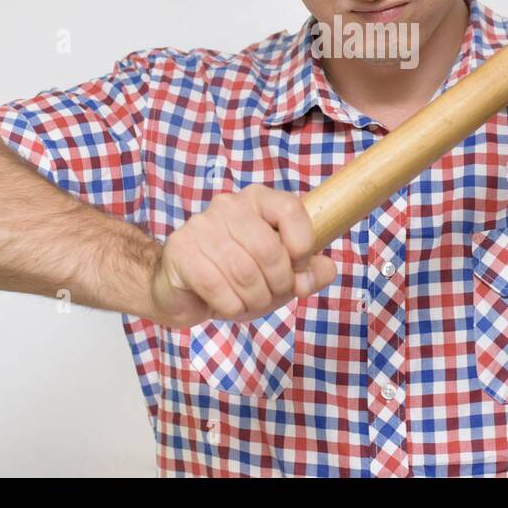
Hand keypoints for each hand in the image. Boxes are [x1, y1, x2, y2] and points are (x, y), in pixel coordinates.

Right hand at [146, 184, 337, 328]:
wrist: (180, 291)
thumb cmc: (234, 278)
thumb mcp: (278, 277)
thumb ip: (307, 273)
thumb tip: (327, 269)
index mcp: (257, 200)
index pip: (290, 209)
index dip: (303, 245)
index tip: (298, 267)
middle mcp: (228, 206)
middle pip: (269, 250)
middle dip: (278, 284)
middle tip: (271, 295)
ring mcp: (201, 226)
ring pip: (245, 273)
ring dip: (255, 300)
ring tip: (249, 302)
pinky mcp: (182, 252)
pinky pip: (219, 288)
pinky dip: (231, 307)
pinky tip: (227, 305)